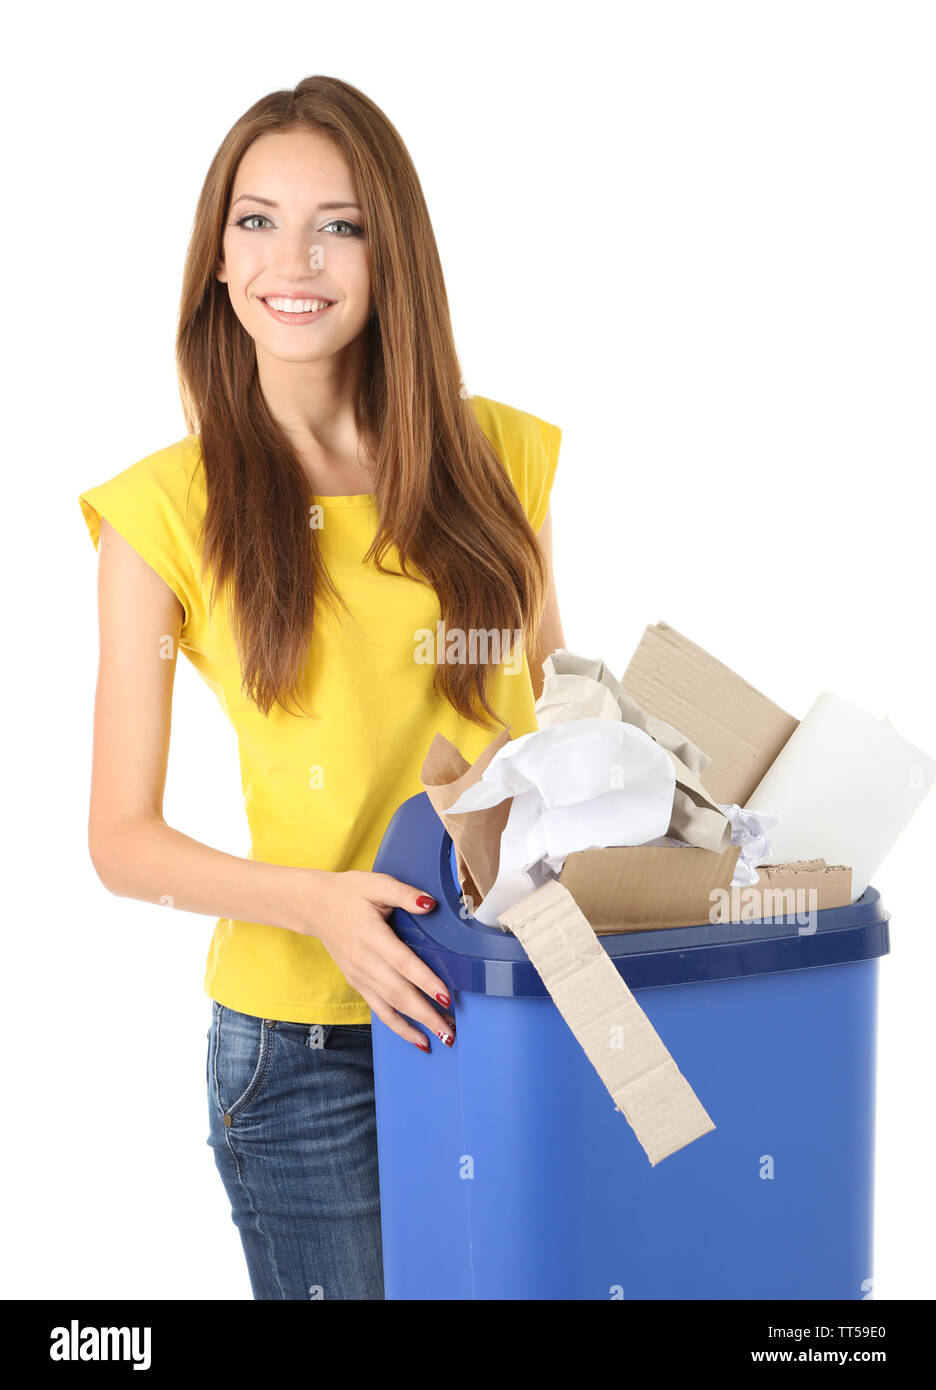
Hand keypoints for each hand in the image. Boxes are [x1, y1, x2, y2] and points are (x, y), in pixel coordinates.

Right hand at [289, 869, 455, 1051]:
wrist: (315, 906)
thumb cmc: (349, 893)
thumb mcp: (376, 883)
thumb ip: (404, 894)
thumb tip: (429, 904)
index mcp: (371, 935)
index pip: (403, 963)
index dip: (425, 981)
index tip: (446, 996)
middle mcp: (364, 961)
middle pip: (399, 993)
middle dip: (426, 1014)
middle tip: (451, 1030)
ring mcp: (360, 976)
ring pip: (391, 1007)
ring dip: (417, 1025)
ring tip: (443, 1037)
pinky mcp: (358, 984)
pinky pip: (380, 1011)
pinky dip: (399, 1028)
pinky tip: (418, 1039)